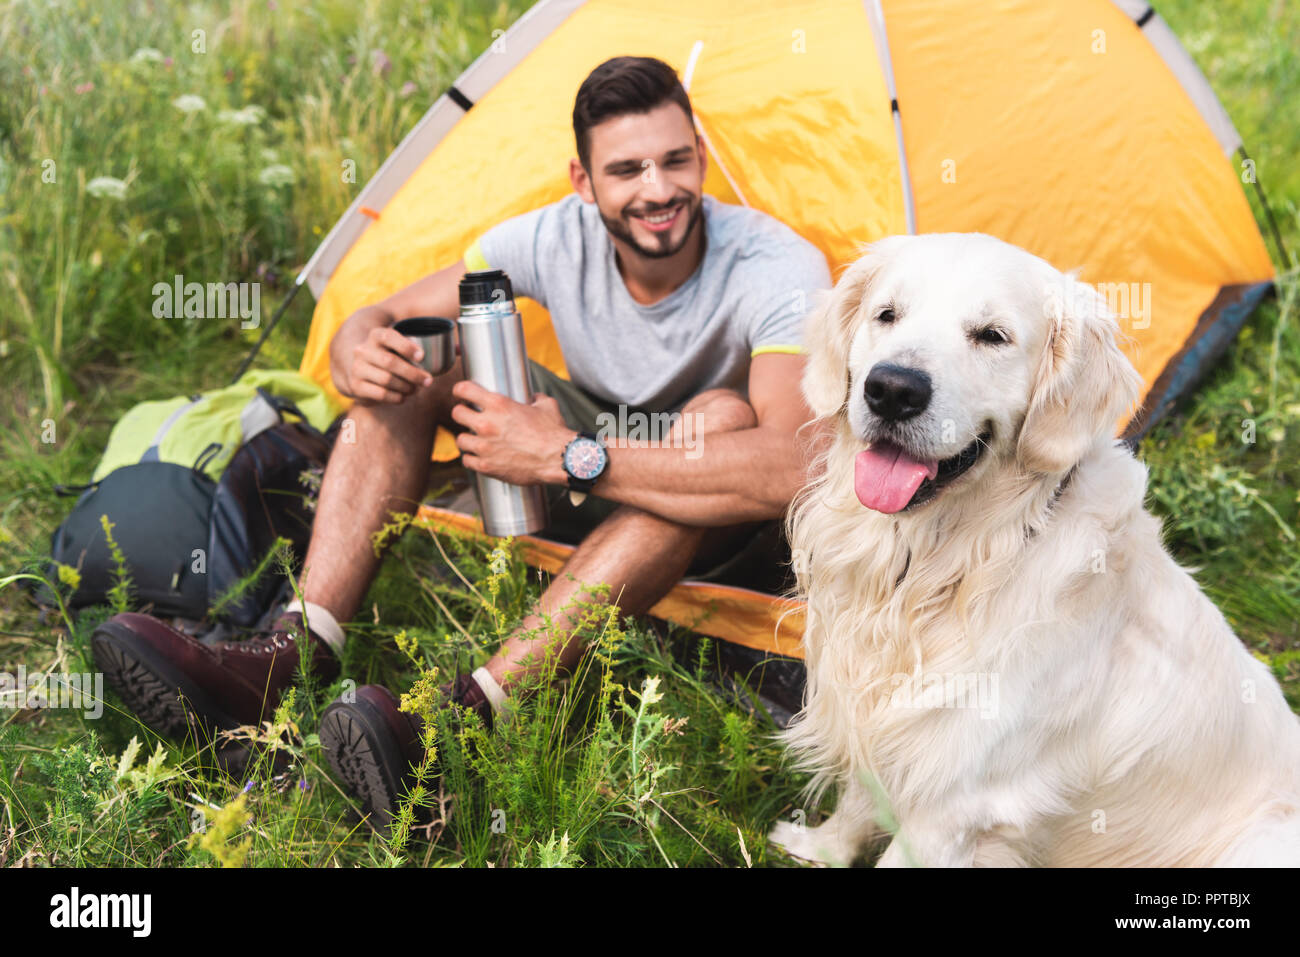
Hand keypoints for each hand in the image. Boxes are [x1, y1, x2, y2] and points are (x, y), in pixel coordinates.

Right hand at [341, 324, 433, 403]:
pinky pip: (381, 394)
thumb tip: (458, 349)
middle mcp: (363, 350)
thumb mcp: (398, 347)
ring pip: (387, 380)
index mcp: (375, 336)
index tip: (422, 356)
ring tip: (416, 389)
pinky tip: (403, 396)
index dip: (406, 346)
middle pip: (390, 362)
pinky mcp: (356, 386)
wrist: (359, 372)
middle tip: (428, 381)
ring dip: (406, 387)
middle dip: (413, 373)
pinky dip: (397, 397)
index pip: (389, 336)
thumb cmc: (390, 358)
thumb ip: (426, 347)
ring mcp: (357, 368)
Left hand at [450, 379, 574, 485]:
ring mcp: (484, 446)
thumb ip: (536, 398)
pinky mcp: (486, 466)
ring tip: (475, 440)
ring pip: (460, 439)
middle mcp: (487, 424)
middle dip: (462, 414)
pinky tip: (479, 457)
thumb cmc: (553, 433)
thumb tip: (534, 397)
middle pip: (457, 413)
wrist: (558, 458)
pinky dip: (472, 458)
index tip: (461, 394)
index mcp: (499, 404)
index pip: (465, 389)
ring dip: (467, 439)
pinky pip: (467, 460)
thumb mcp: (546, 406)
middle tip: (469, 417)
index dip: (460, 390)